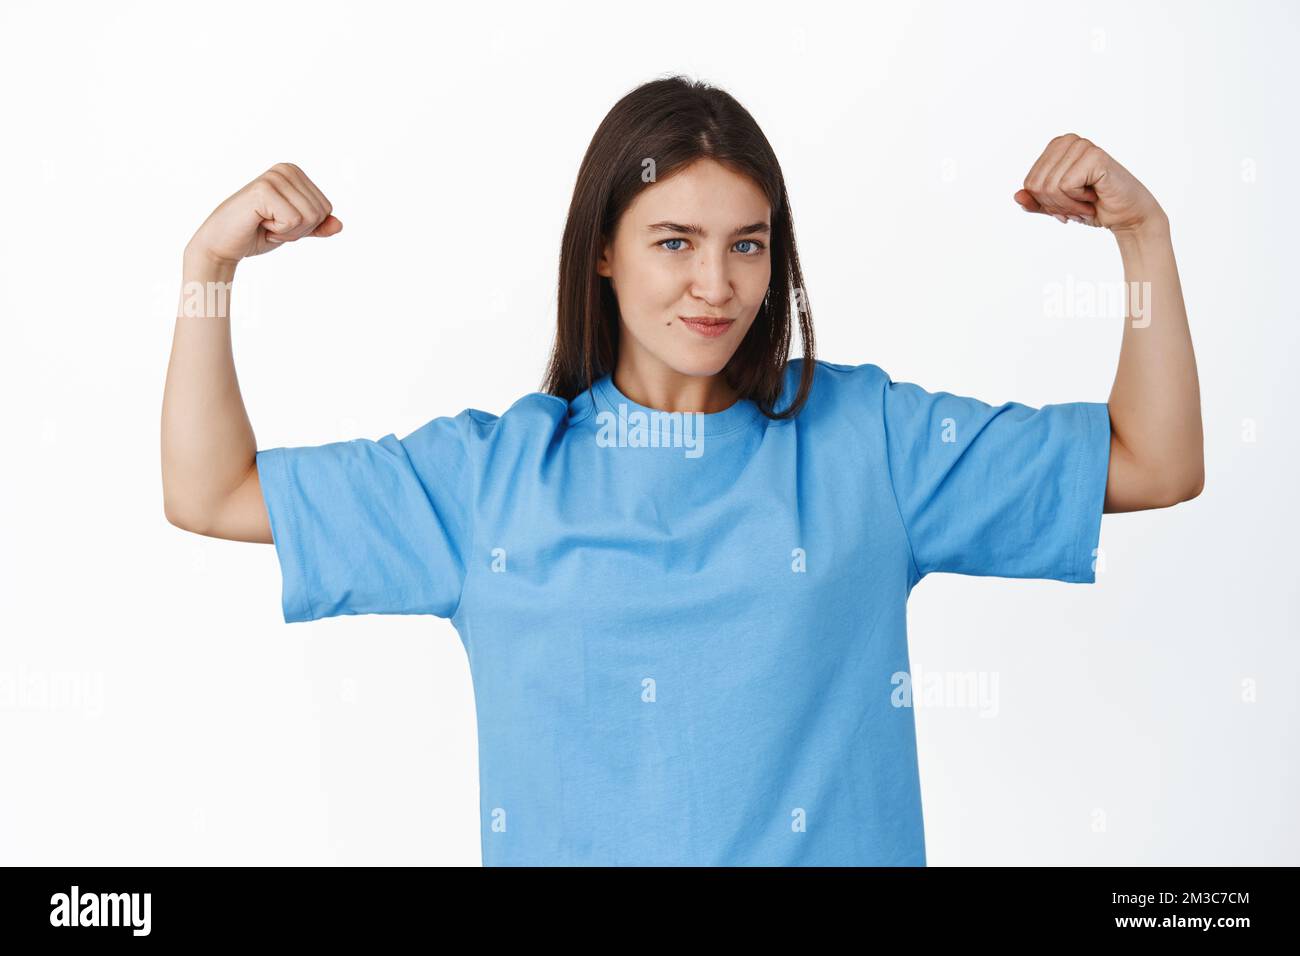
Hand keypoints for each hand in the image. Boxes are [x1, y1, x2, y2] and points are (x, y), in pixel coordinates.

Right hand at [185, 162, 342, 265]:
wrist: (223, 244)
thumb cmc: (256, 233)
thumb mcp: (295, 230)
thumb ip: (317, 226)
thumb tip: (339, 225)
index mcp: (295, 173)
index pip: (326, 209)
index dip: (307, 226)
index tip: (280, 222)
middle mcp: (286, 169)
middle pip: (321, 212)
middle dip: (299, 229)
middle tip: (271, 225)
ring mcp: (274, 177)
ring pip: (310, 217)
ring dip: (289, 231)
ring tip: (265, 223)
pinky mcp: (264, 189)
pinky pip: (294, 220)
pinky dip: (279, 232)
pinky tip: (259, 223)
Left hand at [1013, 134, 1164, 235]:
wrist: (1125, 215)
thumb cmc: (1093, 206)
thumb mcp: (1056, 207)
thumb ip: (1035, 202)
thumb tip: (1016, 196)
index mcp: (1056, 148)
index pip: (1029, 183)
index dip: (1045, 203)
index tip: (1066, 205)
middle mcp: (1068, 141)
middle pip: (1037, 185)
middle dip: (1055, 205)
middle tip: (1077, 206)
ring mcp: (1082, 146)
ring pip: (1050, 187)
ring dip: (1068, 205)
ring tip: (1086, 202)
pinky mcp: (1094, 156)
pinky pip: (1066, 186)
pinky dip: (1078, 200)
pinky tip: (1094, 196)